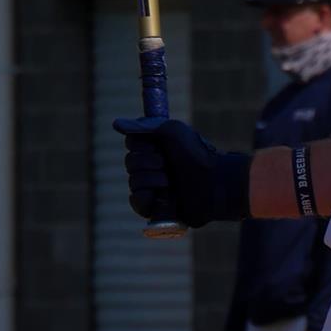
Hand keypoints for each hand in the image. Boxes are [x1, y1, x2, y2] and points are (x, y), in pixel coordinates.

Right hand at [112, 116, 251, 227]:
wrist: (215, 183)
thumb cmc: (198, 155)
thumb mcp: (174, 132)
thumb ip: (145, 127)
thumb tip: (116, 124)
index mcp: (155, 147)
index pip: (131, 144)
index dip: (141, 146)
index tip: (157, 146)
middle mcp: (152, 166)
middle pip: (129, 163)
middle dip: (148, 163)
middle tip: (167, 164)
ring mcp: (153, 187)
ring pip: (133, 182)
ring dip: (153, 180)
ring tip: (171, 182)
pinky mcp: (156, 206)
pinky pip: (137, 202)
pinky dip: (145, 198)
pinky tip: (160, 195)